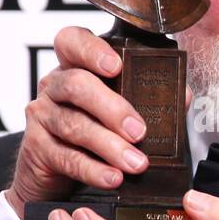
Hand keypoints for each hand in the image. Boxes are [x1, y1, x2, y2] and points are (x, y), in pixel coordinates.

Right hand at [7, 26, 191, 214]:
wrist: (53, 176)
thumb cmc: (91, 136)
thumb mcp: (116, 113)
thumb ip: (146, 100)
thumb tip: (182, 96)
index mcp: (74, 67)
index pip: (72, 41)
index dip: (92, 49)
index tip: (117, 66)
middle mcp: (54, 86)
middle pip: (77, 84)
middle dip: (112, 108)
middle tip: (139, 131)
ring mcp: (42, 116)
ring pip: (74, 125)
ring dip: (110, 146)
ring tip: (136, 163)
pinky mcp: (36, 149)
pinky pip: (67, 158)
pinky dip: (93, 169)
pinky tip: (113, 177)